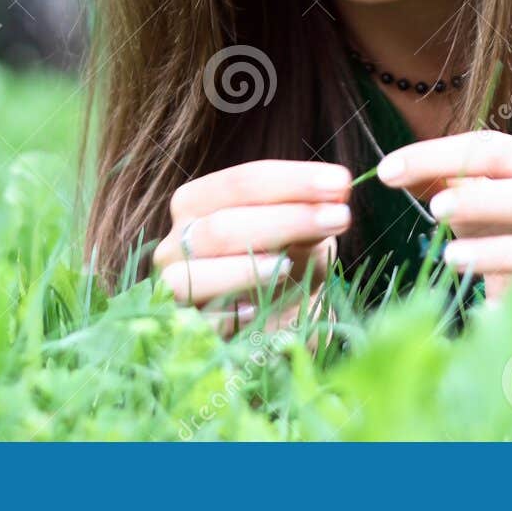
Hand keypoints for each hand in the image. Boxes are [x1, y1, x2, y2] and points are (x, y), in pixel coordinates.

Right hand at [154, 160, 350, 339]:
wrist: (277, 319)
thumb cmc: (285, 263)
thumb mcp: (302, 234)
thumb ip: (312, 212)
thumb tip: (335, 190)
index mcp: (198, 202)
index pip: (241, 182)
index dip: (292, 182)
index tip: (340, 184)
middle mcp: (176, 240)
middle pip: (221, 225)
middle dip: (284, 221)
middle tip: (338, 218)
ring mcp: (171, 286)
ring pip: (196, 274)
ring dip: (245, 269)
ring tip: (287, 267)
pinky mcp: (182, 328)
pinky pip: (198, 322)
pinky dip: (227, 315)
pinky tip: (257, 309)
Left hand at [375, 130, 511, 326]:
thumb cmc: (501, 227)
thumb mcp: (469, 197)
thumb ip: (434, 177)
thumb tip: (388, 171)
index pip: (500, 150)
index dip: (442, 155)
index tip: (389, 171)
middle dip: (489, 201)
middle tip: (434, 210)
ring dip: (503, 254)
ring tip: (450, 259)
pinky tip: (485, 312)